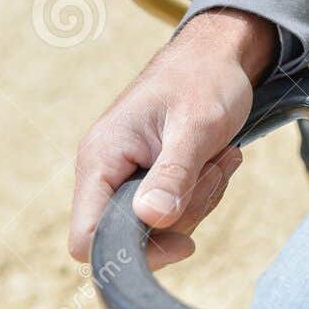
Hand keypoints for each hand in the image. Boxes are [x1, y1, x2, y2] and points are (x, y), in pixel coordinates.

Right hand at [69, 8, 276, 270]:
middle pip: (132, 237)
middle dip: (182, 215)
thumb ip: (174, 172)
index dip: (131, 253)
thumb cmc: (205, 78)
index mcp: (101, 158)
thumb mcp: (197, 124)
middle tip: (214, 169)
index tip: (184, 241)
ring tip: (220, 156)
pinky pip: (172, 212)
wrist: (218, 55)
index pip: (88, 238)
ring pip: (157, 227)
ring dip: (199, 200)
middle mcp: (105, 172)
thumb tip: (152, 220)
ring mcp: (126, 177)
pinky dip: (201, 194)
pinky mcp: (148, 179)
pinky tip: (218, 160)